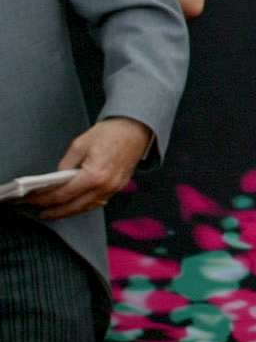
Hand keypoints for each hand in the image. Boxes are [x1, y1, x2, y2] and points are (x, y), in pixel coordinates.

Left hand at [22, 118, 151, 221]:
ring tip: (56, 212)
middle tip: (42, 213)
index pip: (63, 194)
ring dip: (70, 211)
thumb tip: (58, 178)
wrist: (136, 128)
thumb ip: (66, 165)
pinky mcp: (119, 186)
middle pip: (74, 207)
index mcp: (94, 175)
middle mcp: (106, 185)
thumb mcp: (80, 144)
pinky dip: (85, 205)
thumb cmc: (112, 133)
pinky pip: (98, 202)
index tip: (35, 200)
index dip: (45, 199)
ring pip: (87, 207)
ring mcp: (114, 188)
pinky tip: (76, 204)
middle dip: (55, 212)